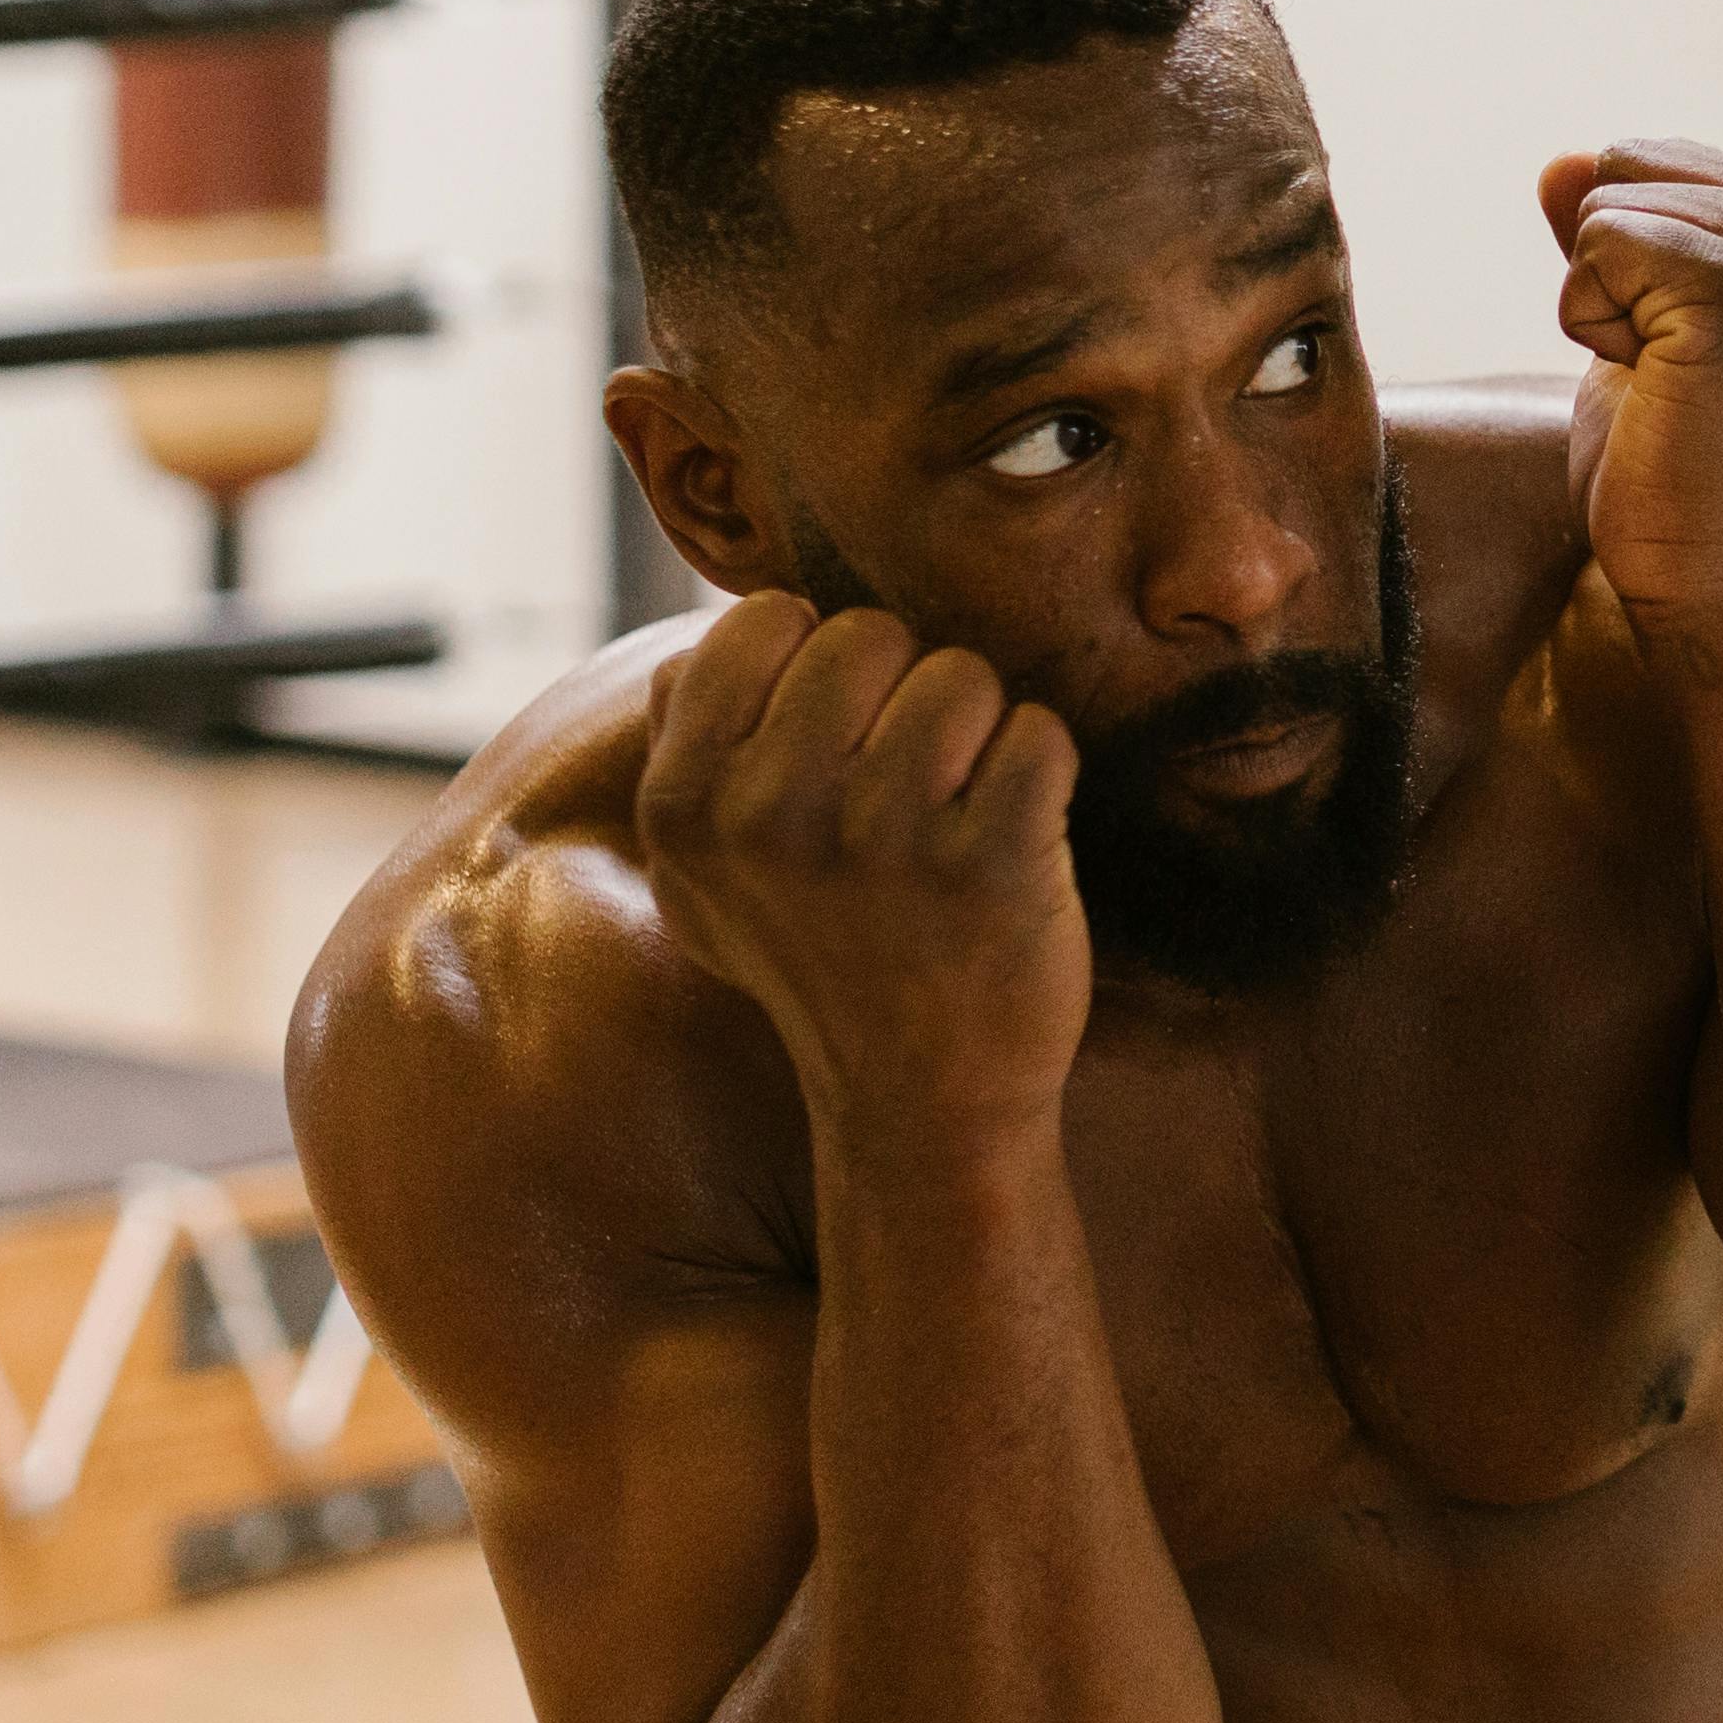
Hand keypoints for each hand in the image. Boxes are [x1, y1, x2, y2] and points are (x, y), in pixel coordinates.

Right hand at [635, 599, 1088, 1129]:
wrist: (921, 1104)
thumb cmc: (817, 963)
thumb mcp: (701, 879)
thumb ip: (679, 756)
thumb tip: (683, 651)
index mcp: (685, 800)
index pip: (766, 618)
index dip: (816, 662)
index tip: (833, 743)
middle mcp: (769, 812)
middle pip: (869, 634)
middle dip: (904, 690)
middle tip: (908, 786)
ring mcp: (882, 839)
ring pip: (961, 675)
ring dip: (979, 733)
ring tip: (958, 817)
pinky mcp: (991, 864)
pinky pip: (1038, 734)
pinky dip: (1042, 773)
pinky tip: (1014, 840)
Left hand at [1537, 140, 1722, 674]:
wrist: (1722, 589)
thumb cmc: (1685, 472)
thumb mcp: (1647, 326)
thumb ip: (1622, 236)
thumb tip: (1558, 162)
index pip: (1653, 158)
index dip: (1631, 262)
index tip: (1692, 356)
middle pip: (1625, 164)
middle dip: (1613, 274)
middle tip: (1678, 380)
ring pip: (1604, 205)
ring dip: (1604, 307)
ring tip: (1675, 391)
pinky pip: (1599, 245)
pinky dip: (1595, 325)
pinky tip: (1661, 394)